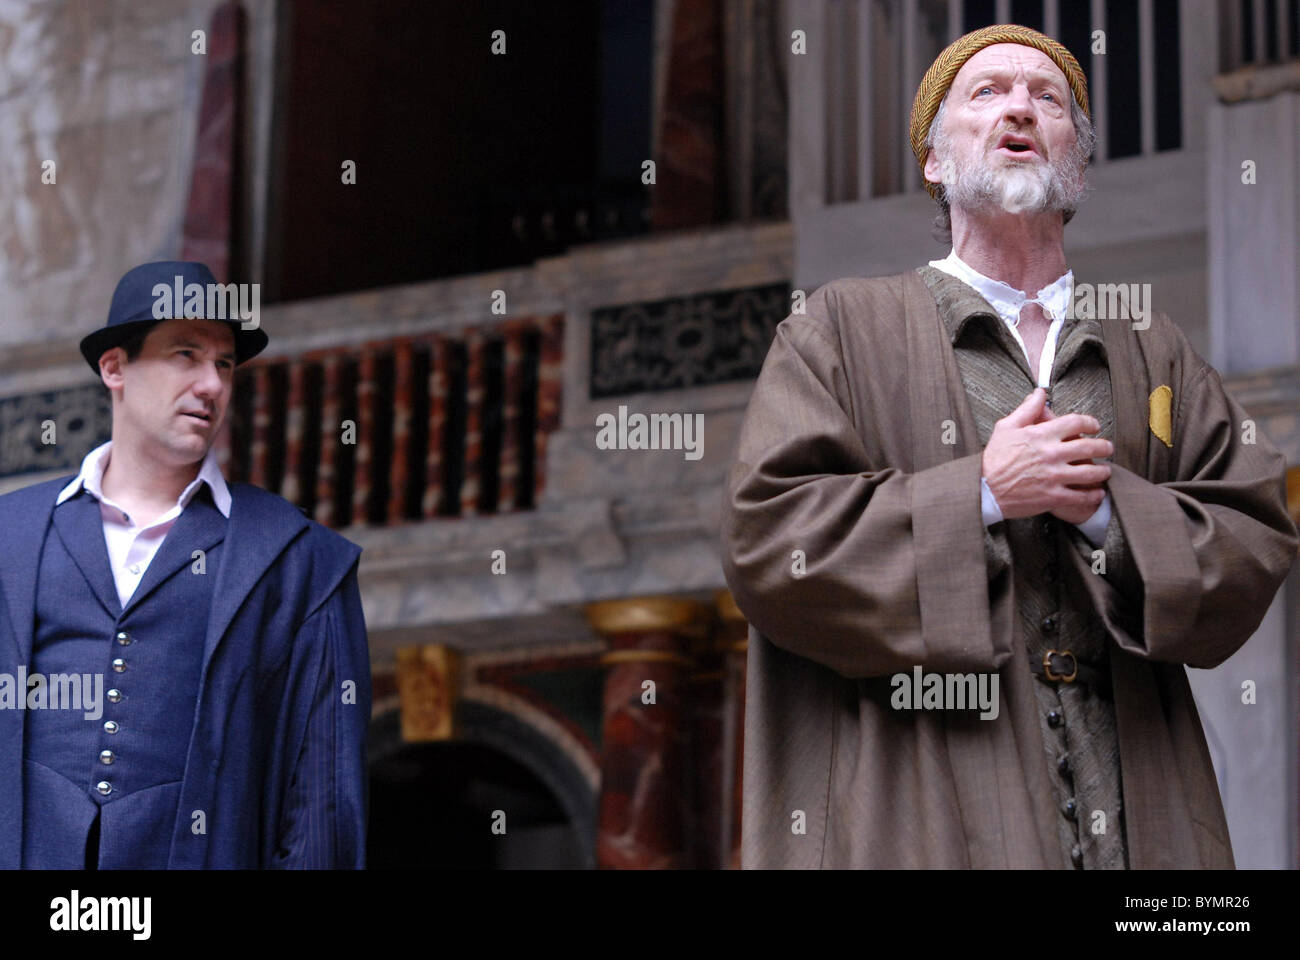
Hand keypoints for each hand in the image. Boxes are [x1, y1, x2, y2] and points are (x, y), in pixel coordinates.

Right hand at [981, 388, 1112, 521]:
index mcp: (1041, 435)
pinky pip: (1082, 496)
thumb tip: (1040, 393)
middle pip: (1090, 446)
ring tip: (1105, 470)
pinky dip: (1093, 494)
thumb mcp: (1005, 428)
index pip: (1076, 422)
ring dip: (1103, 470)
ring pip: (1091, 472)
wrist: (984, 490)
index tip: (1094, 426)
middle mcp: (1051, 454)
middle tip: (1108, 447)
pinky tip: (1096, 492)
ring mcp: (1054, 476)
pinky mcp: (1053, 496)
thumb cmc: (993, 458)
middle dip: (1104, 446)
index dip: (1090, 422)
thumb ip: (1026, 409)